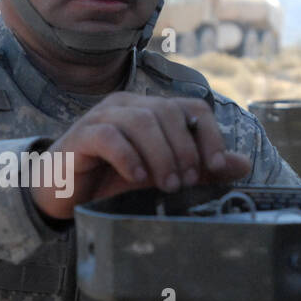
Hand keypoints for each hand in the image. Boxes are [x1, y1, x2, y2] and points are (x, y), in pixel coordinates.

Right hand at [28, 94, 252, 221]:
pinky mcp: (81, 135)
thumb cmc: (109, 181)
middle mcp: (127, 106)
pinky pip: (109, 136)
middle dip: (184, 150)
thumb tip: (242, 165)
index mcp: (150, 110)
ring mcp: (102, 117)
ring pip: (141, 121)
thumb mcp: (159, 177)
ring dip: (160, 155)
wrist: (58, 193)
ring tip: (165, 185)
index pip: (191, 107)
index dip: (209, 135)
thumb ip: (198, 169)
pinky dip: (128, 157)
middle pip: (168, 113)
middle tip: (185, 182)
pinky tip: (136, 178)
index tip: (215, 167)